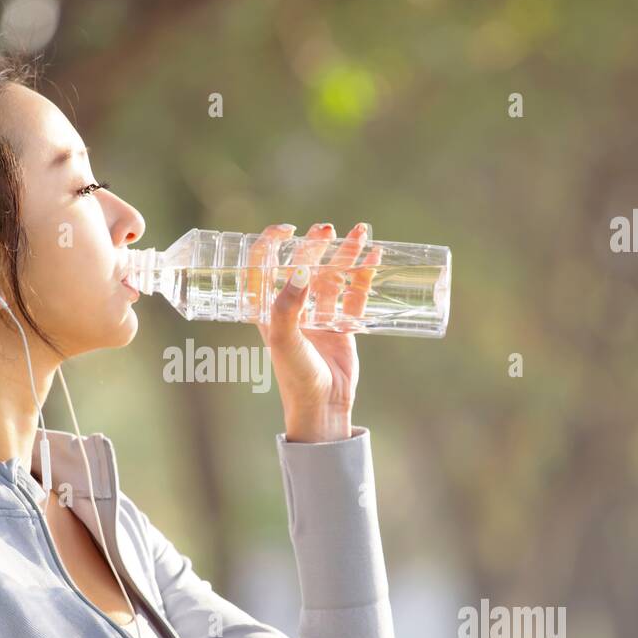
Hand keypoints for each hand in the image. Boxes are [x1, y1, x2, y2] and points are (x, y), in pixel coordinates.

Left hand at [248, 222, 380, 441]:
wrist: (322, 407)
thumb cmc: (295, 377)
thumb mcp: (284, 341)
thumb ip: (288, 307)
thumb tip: (301, 272)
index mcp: (268, 309)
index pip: (263, 266)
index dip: (271, 243)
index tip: (287, 229)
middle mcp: (293, 308)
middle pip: (303, 265)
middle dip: (315, 244)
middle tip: (327, 229)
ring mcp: (319, 314)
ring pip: (332, 275)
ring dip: (345, 253)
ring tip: (361, 233)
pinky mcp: (343, 324)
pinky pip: (355, 293)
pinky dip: (364, 275)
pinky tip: (374, 258)